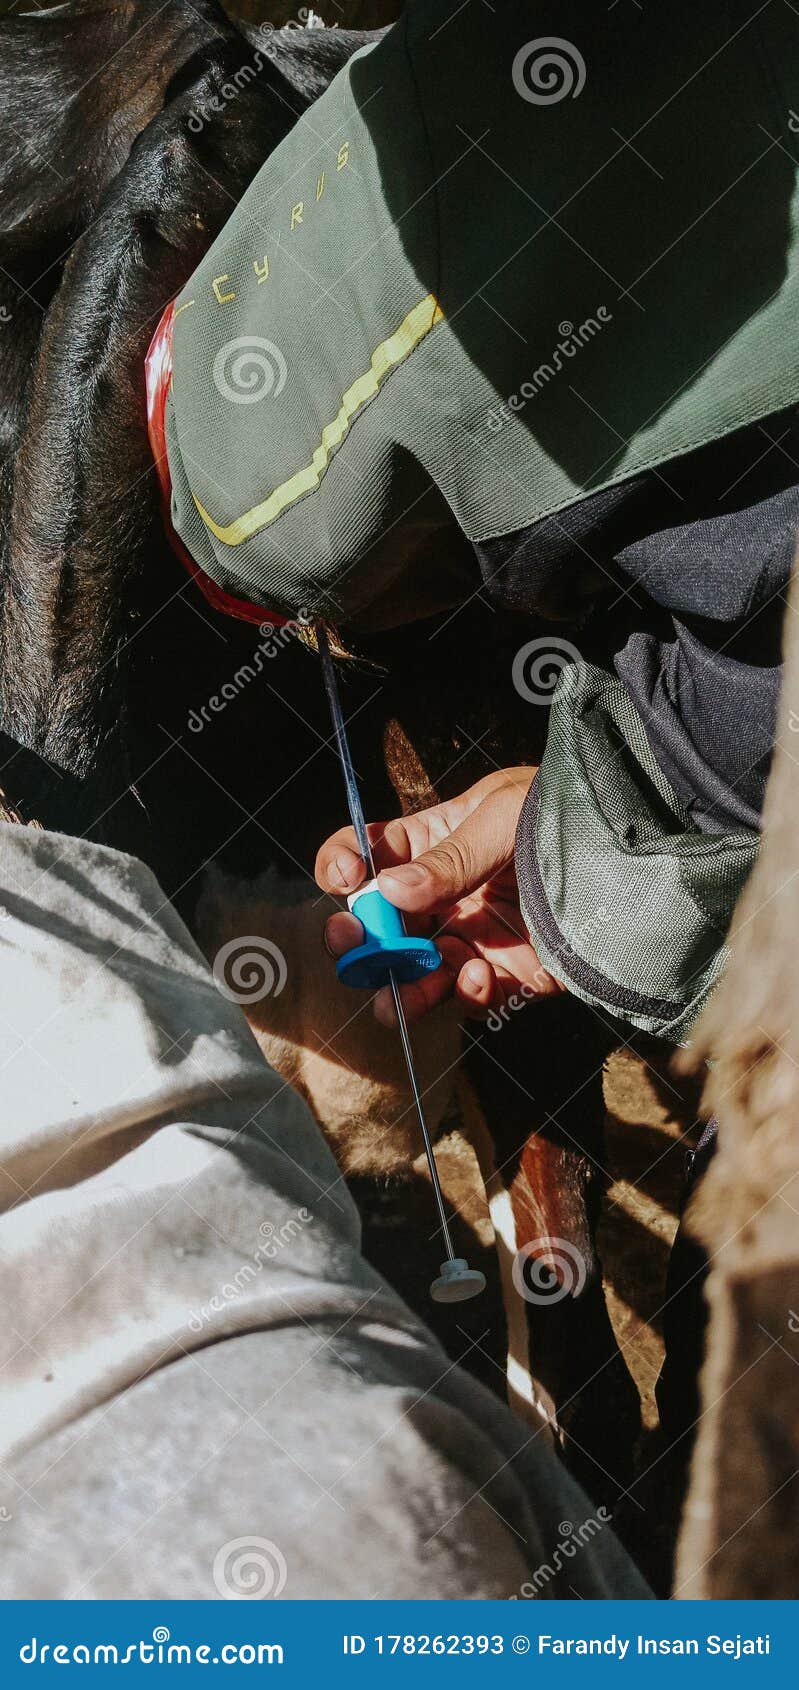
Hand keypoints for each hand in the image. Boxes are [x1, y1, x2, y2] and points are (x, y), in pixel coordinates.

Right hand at [314, 768, 563, 1025]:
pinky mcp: (510, 972)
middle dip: (361, 945)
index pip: (367, 854)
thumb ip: (447, 861)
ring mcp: (474, 935)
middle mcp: (443, 894)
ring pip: (417, 973)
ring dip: (401, 989)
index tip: (343, 879)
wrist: (636, 848)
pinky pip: (471, 994)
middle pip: (381, 927)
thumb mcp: (502, 819)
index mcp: (431, 842)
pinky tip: (475, 977)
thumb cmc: (563, 812)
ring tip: (395, 1000)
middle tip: (355, 951)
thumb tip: (387, 892)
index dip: (342, 865)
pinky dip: (464, 994)